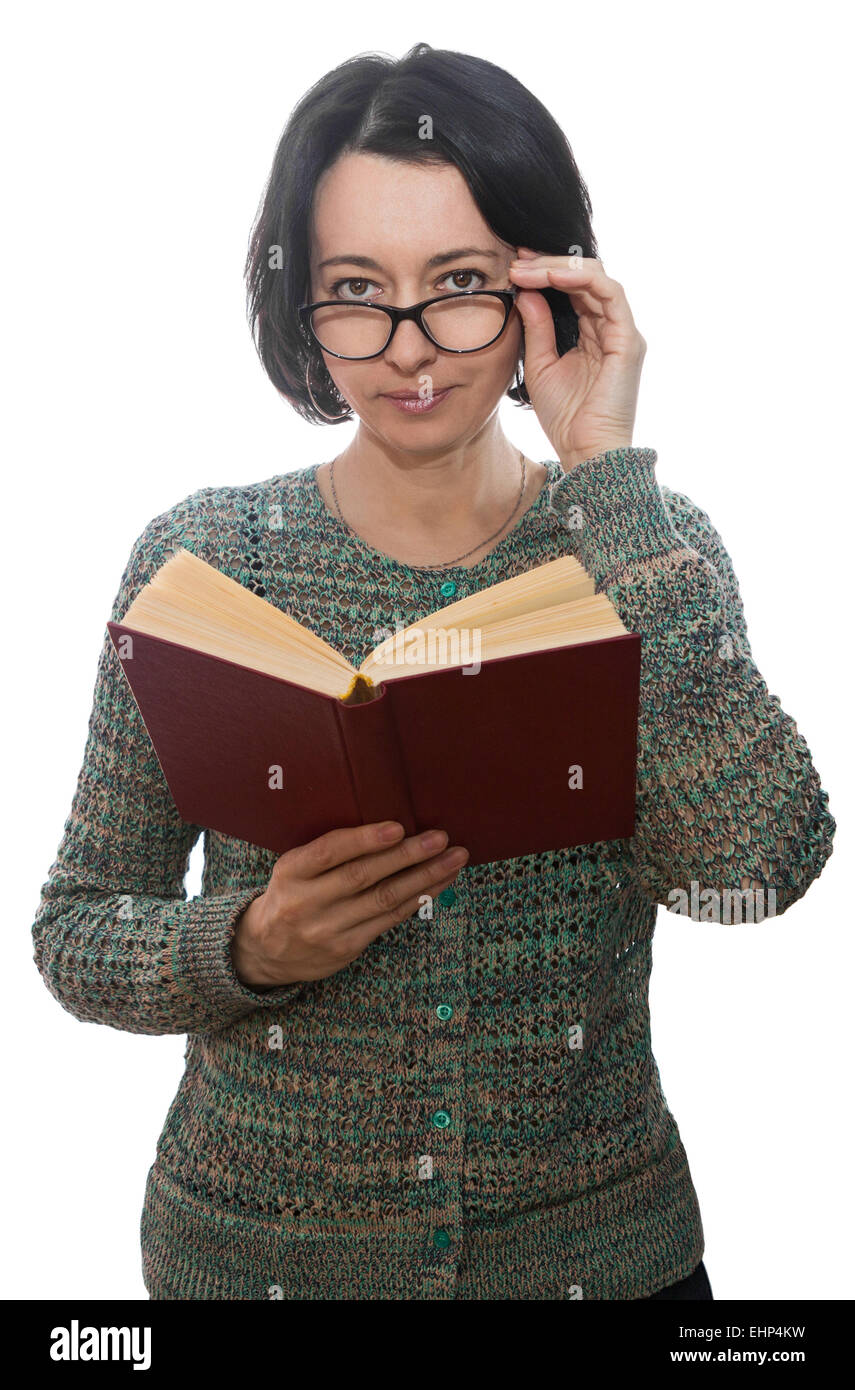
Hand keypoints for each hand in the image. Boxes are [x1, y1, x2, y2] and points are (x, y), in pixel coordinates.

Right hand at [230, 820, 468, 988]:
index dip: (365, 840)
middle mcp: (307, 902)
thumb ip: (329, 851)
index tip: (398, 827)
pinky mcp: (346, 948)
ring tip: (454, 859)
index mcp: (291, 872)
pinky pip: (389, 920)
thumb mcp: (294, 867)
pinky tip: (439, 882)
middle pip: (363, 876)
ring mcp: (327, 929)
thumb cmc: (291, 893)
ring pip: (384, 899)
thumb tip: (388, 825)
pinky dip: (418, 898)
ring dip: (424, 878)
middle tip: (440, 839)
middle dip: (407, 856)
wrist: (266, 949)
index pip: (329, 852)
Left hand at [509, 247, 646, 471]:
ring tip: (526, 268)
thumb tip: (524, 291)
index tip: (514, 265)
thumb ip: (536, 327)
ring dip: (558, 268)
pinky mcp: (628, 339)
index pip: (572, 289)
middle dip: (547, 264)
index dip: (544, 272)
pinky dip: (580, 279)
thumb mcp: (540, 364)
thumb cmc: (565, 417)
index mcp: (592, 333)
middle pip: (584, 277)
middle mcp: (611, 327)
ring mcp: (623, 332)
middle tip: (516, 260)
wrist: (585, 450)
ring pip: (596, 278)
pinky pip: (610, 293)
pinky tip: (550, 276)